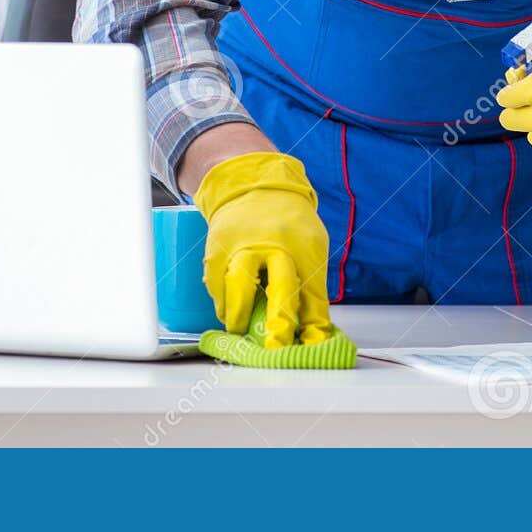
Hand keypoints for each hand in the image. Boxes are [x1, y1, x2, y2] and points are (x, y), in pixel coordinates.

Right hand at [192, 151, 333, 348]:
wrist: (254, 186)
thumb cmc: (288, 223)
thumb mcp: (311, 248)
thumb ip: (312, 290)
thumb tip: (314, 334)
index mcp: (305, 246)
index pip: (313, 292)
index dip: (313, 323)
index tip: (312, 345)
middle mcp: (276, 244)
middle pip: (281, 287)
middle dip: (279, 322)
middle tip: (274, 345)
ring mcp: (244, 245)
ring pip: (240, 286)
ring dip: (240, 317)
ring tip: (242, 330)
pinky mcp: (217, 249)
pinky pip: (216, 285)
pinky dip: (222, 304)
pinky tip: (228, 312)